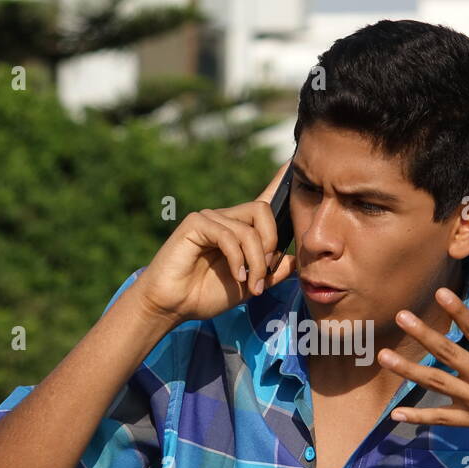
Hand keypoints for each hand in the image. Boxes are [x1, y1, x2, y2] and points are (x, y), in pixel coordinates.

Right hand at [136, 160, 297, 323]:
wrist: (174, 306)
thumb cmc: (206, 295)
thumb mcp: (249, 286)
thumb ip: (271, 273)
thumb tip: (294, 260)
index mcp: (239, 229)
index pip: (263, 200)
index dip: (278, 180)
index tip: (292, 161)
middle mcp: (226, 219)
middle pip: (262, 210)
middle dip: (271, 244)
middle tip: (266, 272)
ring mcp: (209, 218)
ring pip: (248, 230)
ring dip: (256, 262)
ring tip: (252, 286)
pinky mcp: (195, 224)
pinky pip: (228, 236)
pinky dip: (238, 260)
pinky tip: (237, 277)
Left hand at [377, 273, 468, 456]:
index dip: (457, 310)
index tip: (439, 292)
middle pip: (446, 353)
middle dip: (422, 334)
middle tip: (401, 316)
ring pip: (435, 384)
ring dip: (408, 370)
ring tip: (383, 356)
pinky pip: (441, 419)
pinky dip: (418, 417)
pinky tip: (395, 414)